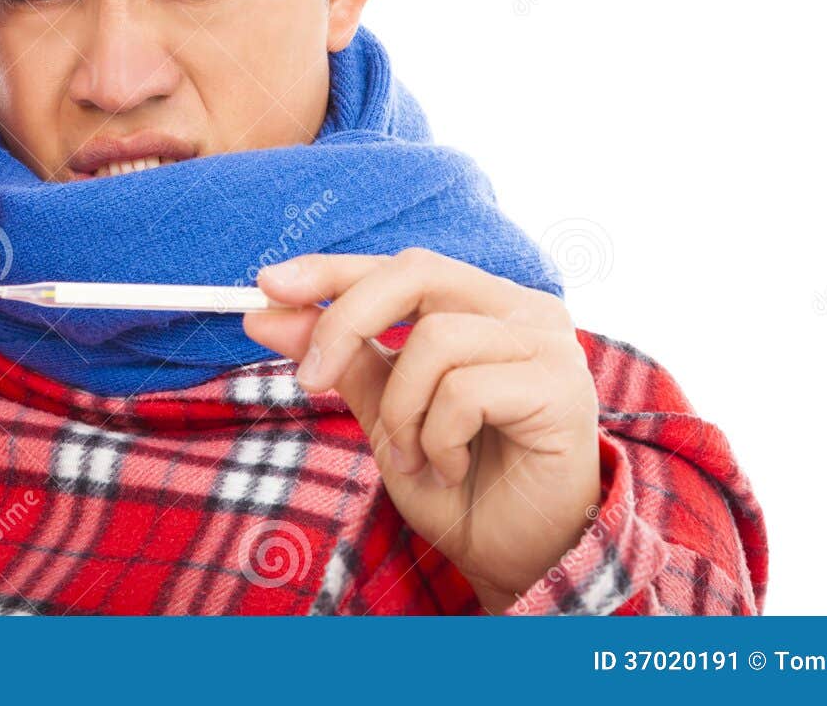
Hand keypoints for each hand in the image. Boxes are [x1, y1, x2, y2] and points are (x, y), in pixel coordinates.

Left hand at [244, 249, 601, 611]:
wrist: (514, 560)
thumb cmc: (458, 483)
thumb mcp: (384, 413)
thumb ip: (340, 358)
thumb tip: (264, 313)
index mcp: (482, 304)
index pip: (400, 267)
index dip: (332, 270)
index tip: (266, 285)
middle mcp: (522, 309)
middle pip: (416, 273)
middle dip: (347, 321)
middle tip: (310, 380)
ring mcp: (548, 345)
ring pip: (435, 339)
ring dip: (401, 411)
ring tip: (413, 457)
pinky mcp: (562, 388)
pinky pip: (464, 391)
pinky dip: (437, 439)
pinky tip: (451, 469)